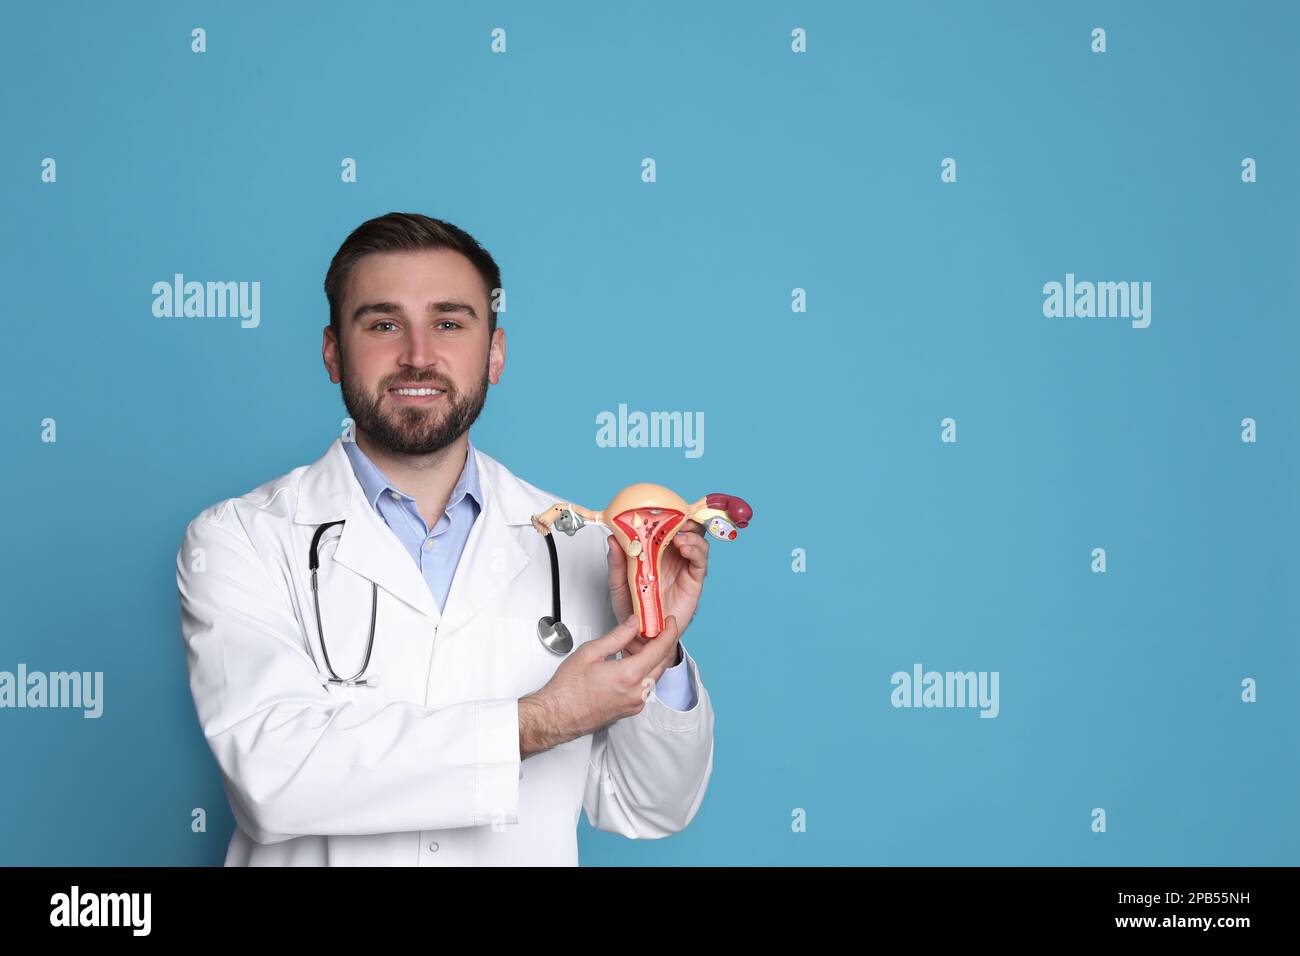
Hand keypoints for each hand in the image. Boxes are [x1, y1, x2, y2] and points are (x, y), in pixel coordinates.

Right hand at [518, 614, 682, 756]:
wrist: (558, 715)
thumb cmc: (568, 689)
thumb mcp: (590, 652)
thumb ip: (617, 636)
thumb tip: (633, 624)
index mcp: (629, 675)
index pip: (661, 649)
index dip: (668, 632)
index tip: (669, 622)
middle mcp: (637, 692)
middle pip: (662, 662)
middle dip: (661, 643)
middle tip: (651, 630)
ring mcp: (635, 703)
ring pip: (655, 675)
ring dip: (651, 657)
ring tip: (634, 645)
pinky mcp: (631, 709)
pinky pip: (646, 686)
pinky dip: (644, 671)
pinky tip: (629, 662)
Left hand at [606, 520, 709, 647]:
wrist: (642, 636)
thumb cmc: (632, 609)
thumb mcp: (618, 583)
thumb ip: (616, 562)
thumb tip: (613, 539)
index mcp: (654, 552)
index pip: (666, 527)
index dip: (668, 515)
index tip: (661, 506)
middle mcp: (672, 557)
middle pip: (686, 529)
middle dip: (683, 519)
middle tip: (675, 516)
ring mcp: (684, 567)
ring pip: (697, 541)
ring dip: (690, 534)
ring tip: (678, 537)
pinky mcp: (694, 580)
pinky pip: (700, 561)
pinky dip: (696, 550)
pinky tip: (685, 548)